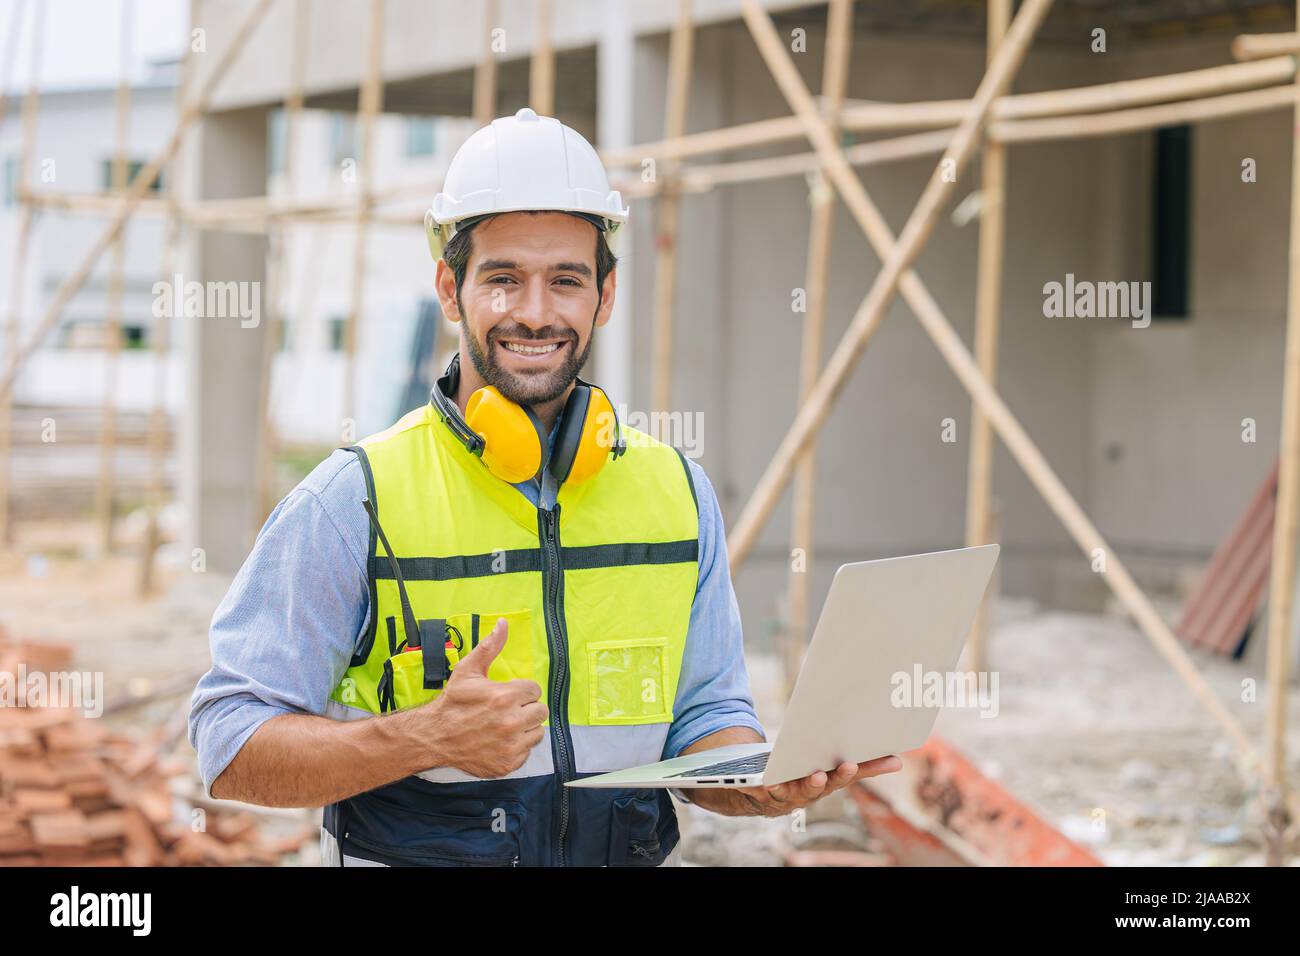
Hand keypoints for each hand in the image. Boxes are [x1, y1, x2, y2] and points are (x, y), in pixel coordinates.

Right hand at [420, 617, 547, 777]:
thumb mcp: (469, 670)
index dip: (521, 691)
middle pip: (540, 711)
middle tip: (506, 710)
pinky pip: (527, 751)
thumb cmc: (453, 702)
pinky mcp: (509, 763)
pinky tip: (500, 741)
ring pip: (537, 732)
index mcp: (505, 697)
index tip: (507, 695)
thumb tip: (503, 623)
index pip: (535, 690)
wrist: (434, 736)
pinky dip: (517, 747)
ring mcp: (511, 745)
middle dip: (526, 708)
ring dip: (525, 728)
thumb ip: (490, 646)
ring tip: (504, 725)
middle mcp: (511, 722)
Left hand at [733, 755, 901, 816]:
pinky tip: (769, 780)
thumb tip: (898, 759)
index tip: (879, 761)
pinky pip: (764, 790)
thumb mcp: (826, 763)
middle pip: (827, 785)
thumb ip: (854, 761)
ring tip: (816, 775)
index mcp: (828, 782)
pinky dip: (767, 785)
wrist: (759, 791)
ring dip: (809, 784)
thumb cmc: (799, 772)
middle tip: (848, 765)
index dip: (865, 769)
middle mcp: (811, 792)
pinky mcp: (764, 793)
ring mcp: (788, 795)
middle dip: (838, 776)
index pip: (851, 774)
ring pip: (799, 791)